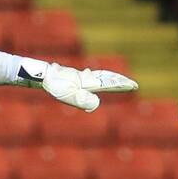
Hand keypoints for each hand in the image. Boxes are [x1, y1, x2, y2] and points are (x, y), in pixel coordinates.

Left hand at [22, 59, 137, 112]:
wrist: (43, 74)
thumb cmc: (55, 86)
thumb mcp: (68, 96)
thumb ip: (82, 100)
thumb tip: (96, 103)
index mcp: (88, 83)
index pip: (109, 84)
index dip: (122, 85)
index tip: (135, 86)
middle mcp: (87, 78)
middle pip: (106, 78)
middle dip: (119, 81)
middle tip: (132, 83)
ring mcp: (80, 76)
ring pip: (99, 75)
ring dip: (110, 77)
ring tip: (118, 80)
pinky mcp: (74, 76)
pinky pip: (90, 75)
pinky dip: (97, 76)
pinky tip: (92, 75)